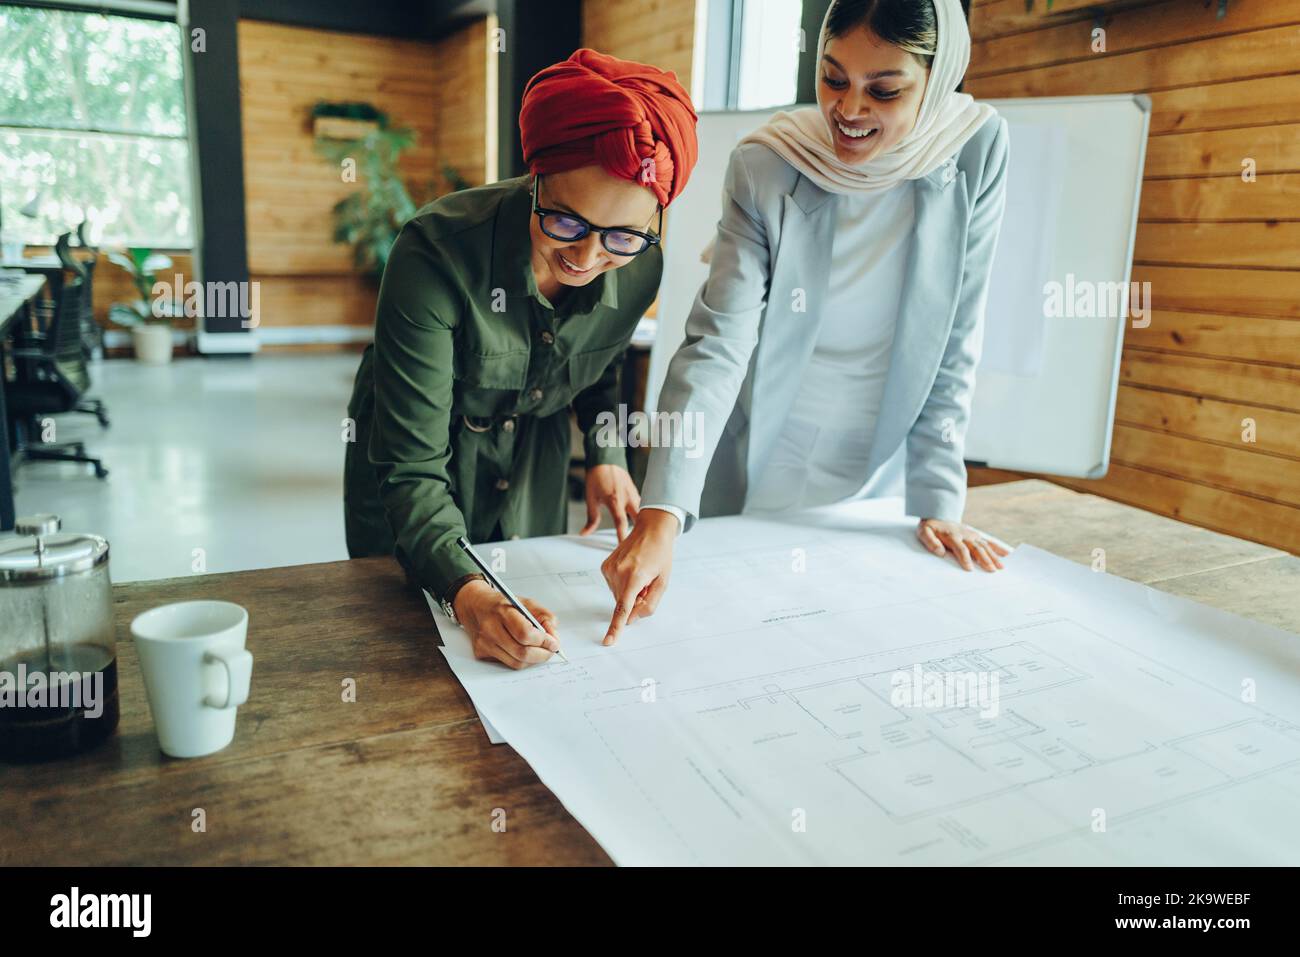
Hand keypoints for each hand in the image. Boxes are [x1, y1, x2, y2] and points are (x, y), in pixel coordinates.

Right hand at [453, 580, 560, 668]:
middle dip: (542, 654)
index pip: (525, 634)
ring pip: (516, 663)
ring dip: (533, 660)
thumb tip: (553, 637)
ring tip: (540, 651)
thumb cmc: (502, 604)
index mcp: (502, 611)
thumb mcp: (527, 603)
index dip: (543, 641)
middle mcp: (490, 628)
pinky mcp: (481, 653)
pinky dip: (521, 660)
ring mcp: (484, 643)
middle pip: (522, 653)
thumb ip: (545, 617)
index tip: (553, 643)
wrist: (476, 606)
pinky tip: (524, 650)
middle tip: (550, 650)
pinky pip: (507, 663)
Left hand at [582, 463, 640, 540]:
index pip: (621, 523)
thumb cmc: (597, 477)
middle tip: (639, 544)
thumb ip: (591, 518)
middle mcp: (627, 498)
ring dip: (642, 523)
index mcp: (615, 501)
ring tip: (643, 536)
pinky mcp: (635, 491)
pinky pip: (642, 505)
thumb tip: (585, 533)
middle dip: (640, 532)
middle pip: (639, 519)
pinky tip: (642, 521)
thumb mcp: (590, 498)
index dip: (623, 537)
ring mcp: (633, 493)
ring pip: (643, 512)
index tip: (623, 548)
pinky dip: (642, 514)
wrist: (605, 458)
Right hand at [599, 507, 678, 645]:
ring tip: (641, 572)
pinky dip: (623, 583)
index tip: (608, 641)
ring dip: (630, 590)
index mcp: (635, 577)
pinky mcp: (604, 566)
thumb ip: (650, 604)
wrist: (651, 529)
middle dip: (636, 599)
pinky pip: (614, 586)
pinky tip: (632, 569)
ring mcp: (608, 569)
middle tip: (648, 582)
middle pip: (624, 603)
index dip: (616, 627)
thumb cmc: (661, 554)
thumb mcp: (663, 582)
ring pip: (618, 595)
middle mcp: (618, 572)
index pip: (623, 609)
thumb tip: (631, 619)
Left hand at [917, 518, 1009, 571]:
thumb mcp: (924, 532)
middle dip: (984, 559)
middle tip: (991, 570)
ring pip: (985, 546)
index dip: (965, 559)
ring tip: (1001, 567)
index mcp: (952, 535)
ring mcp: (973, 535)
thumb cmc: (930, 528)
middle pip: (976, 548)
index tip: (970, 569)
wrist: (938, 515)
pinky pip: (990, 542)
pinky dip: (999, 548)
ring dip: (993, 556)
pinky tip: (1008, 555)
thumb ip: (930, 541)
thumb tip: (940, 552)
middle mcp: (965, 535)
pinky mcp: (977, 536)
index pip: (960, 548)